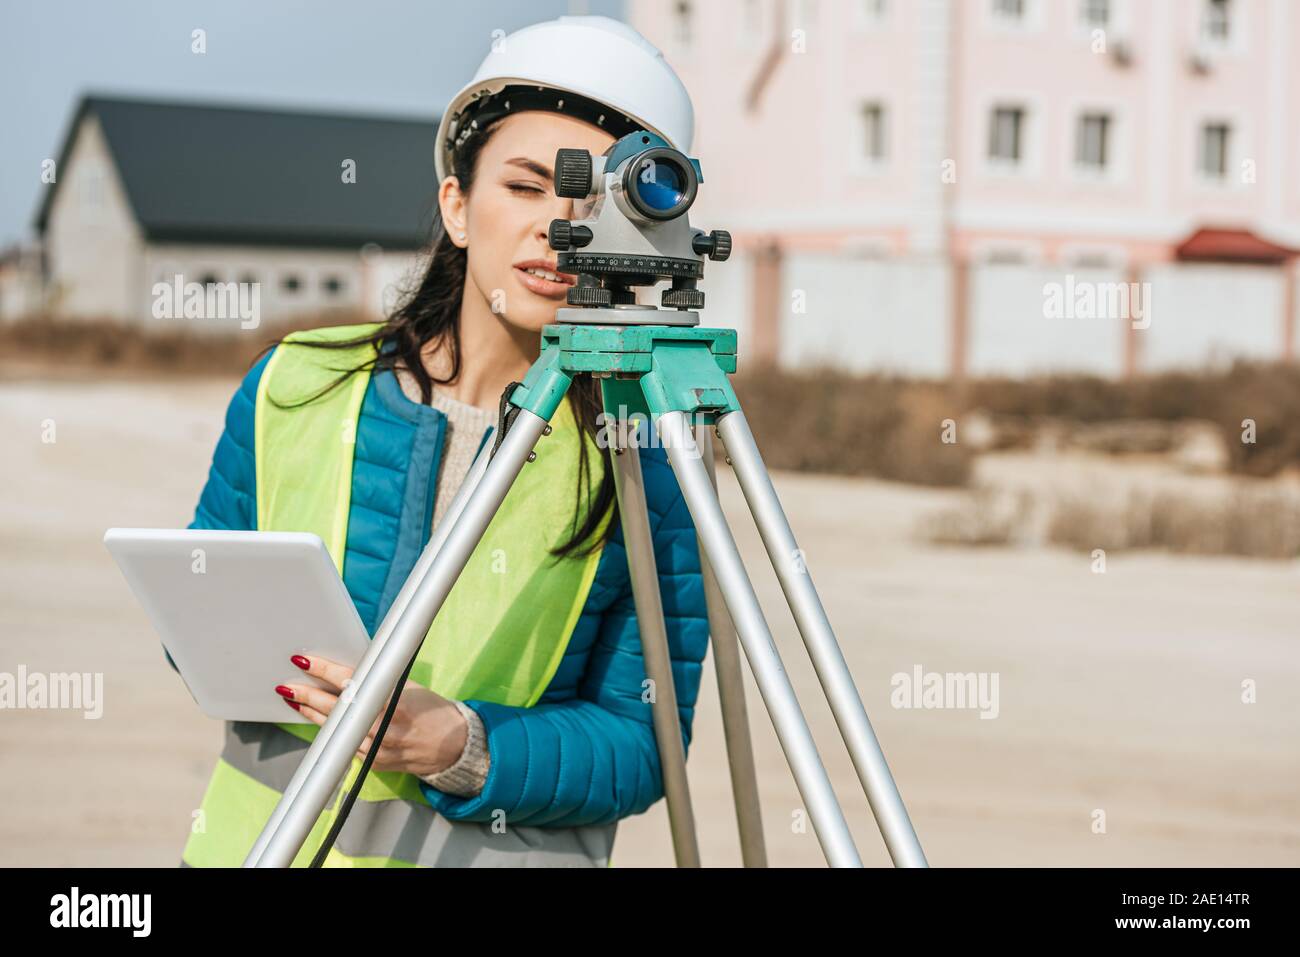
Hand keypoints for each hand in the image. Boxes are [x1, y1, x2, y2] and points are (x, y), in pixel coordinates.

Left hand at [275, 655, 467, 778]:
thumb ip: (379, 679)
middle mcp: (384, 728)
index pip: (353, 683)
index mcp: (395, 702)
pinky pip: (345, 745)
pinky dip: (332, 732)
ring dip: (314, 715)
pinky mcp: (374, 764)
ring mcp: (378, 749)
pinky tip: (320, 720)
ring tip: (296, 701)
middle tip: (288, 687)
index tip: (306, 663)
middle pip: (337, 710)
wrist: (453, 746)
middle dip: (308, 696)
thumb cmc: (432, 710)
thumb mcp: (409, 685)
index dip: (326, 672)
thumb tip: (349, 668)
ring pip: (336, 731)